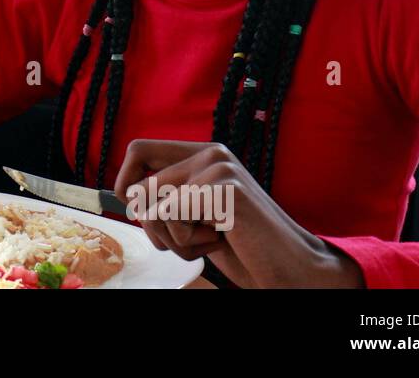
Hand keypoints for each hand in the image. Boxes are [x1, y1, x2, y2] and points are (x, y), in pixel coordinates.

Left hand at [113, 139, 365, 287]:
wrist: (293, 268)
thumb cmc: (243, 246)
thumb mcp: (197, 214)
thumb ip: (168, 196)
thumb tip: (125, 193)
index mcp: (203, 154)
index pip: (137, 150)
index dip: (125, 184)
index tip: (140, 213)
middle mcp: (211, 152)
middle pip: (139, 187)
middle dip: (154, 227)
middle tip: (189, 239)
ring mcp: (219, 167)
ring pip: (152, 206)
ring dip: (174, 239)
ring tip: (211, 240)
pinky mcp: (225, 189)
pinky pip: (172, 218)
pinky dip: (188, 243)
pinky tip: (221, 242)